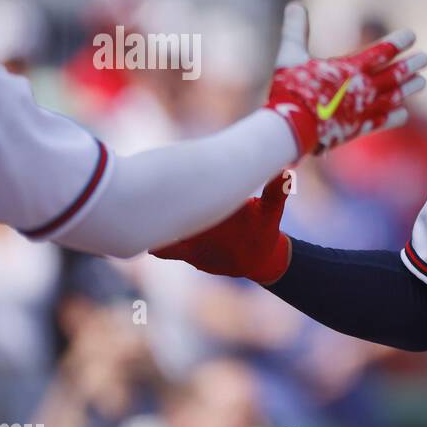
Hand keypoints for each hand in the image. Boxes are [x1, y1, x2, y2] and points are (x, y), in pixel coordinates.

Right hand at [151, 173, 290, 283]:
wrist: (258, 254)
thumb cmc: (264, 226)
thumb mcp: (271, 209)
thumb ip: (276, 192)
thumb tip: (286, 172)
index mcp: (214, 198)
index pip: (193, 184)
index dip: (182, 179)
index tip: (175, 176)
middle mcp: (197, 212)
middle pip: (173, 203)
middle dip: (161, 199)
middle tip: (149, 198)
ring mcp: (189, 231)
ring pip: (165, 226)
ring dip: (155, 224)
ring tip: (141, 221)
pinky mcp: (187, 250)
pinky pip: (167, 249)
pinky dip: (158, 248)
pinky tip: (150, 247)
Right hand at [265, 2, 426, 156]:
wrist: (291, 128)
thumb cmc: (290, 90)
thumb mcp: (290, 55)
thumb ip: (296, 30)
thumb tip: (295, 4)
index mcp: (349, 69)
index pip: (382, 52)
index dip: (399, 43)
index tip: (411, 36)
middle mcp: (362, 89)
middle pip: (395, 74)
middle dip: (411, 65)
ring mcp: (364, 110)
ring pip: (395, 97)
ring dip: (410, 88)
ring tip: (423, 82)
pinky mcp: (359, 128)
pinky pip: (384, 121)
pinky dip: (396, 116)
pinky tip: (404, 112)